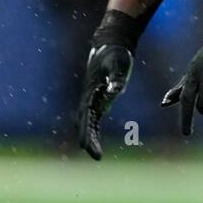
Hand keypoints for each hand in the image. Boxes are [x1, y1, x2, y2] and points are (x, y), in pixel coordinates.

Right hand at [77, 43, 132, 159]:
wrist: (110, 46)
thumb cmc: (115, 55)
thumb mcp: (117, 65)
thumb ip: (116, 78)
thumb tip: (114, 90)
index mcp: (91, 91)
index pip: (87, 115)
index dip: (88, 131)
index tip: (89, 144)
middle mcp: (88, 98)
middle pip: (84, 122)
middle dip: (88, 139)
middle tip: (96, 156)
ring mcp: (91, 100)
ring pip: (86, 123)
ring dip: (89, 138)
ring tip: (97, 156)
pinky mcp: (97, 100)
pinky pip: (92, 120)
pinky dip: (93, 132)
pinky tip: (96, 145)